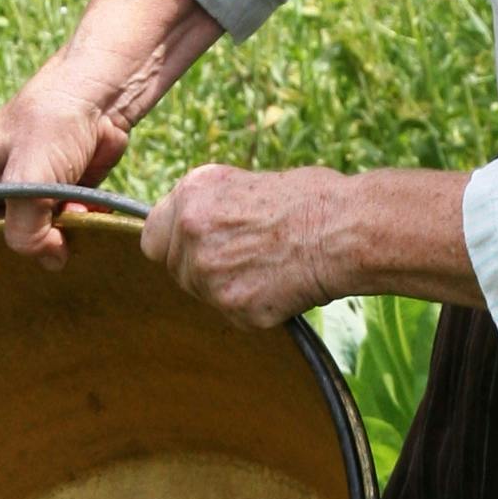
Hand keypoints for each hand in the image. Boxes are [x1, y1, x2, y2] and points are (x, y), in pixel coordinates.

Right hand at [0, 71, 132, 262]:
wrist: (104, 92)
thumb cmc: (54, 121)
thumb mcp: (30, 179)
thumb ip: (25, 229)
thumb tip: (50, 261)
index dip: (3, 245)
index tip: (37, 241)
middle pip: (8, 237)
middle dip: (39, 237)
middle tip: (63, 227)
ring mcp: (25, 190)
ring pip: (40, 234)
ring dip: (64, 231)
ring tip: (80, 208)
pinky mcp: (57, 192)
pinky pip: (64, 225)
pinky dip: (80, 223)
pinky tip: (92, 208)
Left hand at [140, 165, 349, 327]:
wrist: (344, 230)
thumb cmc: (308, 200)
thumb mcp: (242, 183)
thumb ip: (205, 208)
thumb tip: (187, 229)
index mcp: (191, 196)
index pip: (153, 237)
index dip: (176, 244)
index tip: (197, 247)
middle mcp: (190, 232)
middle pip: (176, 270)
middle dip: (204, 268)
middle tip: (246, 256)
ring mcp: (209, 274)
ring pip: (204, 294)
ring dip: (229, 288)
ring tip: (268, 266)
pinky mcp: (234, 307)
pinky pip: (234, 315)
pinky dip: (255, 307)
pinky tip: (281, 284)